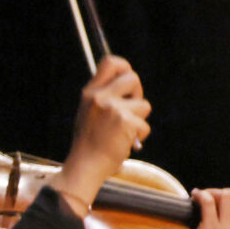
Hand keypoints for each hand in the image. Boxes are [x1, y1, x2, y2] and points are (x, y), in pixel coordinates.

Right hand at [49, 56, 149, 214]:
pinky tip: (125, 143)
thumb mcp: (88, 113)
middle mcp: (100, 97)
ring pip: (143, 105)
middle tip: (132, 110)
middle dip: (138, 93)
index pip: (110, 62)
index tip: (128, 80)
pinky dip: (139, 136)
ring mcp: (113, 109)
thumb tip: (127, 84)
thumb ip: (104, 98)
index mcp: (90, 92)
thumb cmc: (89, 143)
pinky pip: (144, 126)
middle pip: (133, 78)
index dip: (124, 67)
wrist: (85, 166)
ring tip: (124, 133)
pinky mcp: (126, 122)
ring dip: (139, 121)